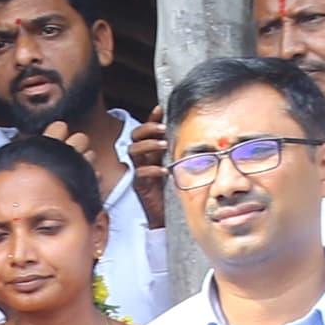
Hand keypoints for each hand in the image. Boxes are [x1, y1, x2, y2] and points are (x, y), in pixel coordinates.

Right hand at [125, 113, 169, 227]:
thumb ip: (177, 153)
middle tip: (162, 129)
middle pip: (134, 136)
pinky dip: (152, 170)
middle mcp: (142, 159)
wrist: (164, 215)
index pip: (145, 130)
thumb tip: (191, 136)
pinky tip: (164, 171)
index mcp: (150, 153)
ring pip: (133, 151)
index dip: (150, 119)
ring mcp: (138, 171)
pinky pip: (140, 173)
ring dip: (148, 145)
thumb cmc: (172, 190)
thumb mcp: (175, 166)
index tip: (159, 109)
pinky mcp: (139, 185)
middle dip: (147, 129)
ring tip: (163, 145)